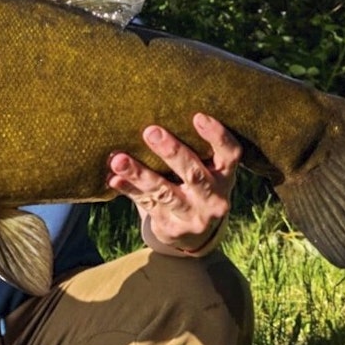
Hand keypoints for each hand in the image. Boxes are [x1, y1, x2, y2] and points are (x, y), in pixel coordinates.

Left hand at [107, 114, 239, 253]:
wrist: (195, 235)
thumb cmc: (195, 185)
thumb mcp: (205, 169)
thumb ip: (191, 147)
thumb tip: (154, 110)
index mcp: (224, 176)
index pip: (230, 154)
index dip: (217, 136)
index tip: (198, 116)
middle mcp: (213, 198)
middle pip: (194, 174)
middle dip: (172, 152)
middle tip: (150, 132)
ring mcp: (193, 215)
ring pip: (165, 192)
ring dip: (140, 174)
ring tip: (119, 160)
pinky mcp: (171, 227)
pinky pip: (147, 204)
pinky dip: (129, 190)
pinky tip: (114, 179)